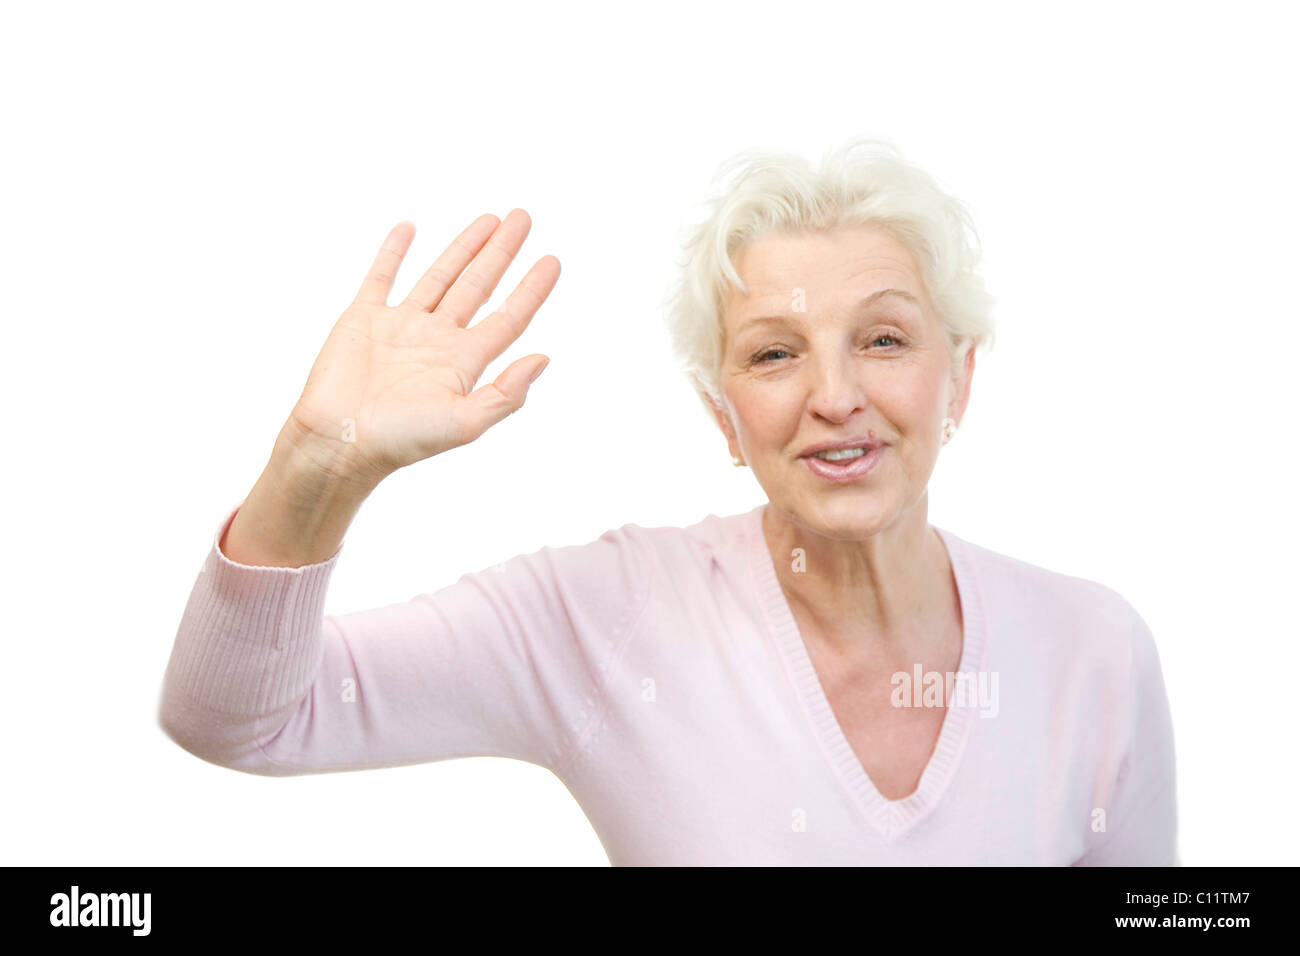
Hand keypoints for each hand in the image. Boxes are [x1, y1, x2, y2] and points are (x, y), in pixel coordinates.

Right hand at [286, 210, 557, 485]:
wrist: (337, 442)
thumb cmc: (400, 441)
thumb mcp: (464, 423)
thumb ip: (505, 394)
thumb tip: (544, 359)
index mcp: (463, 362)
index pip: (508, 317)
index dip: (531, 289)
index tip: (553, 260)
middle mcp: (437, 340)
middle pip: (479, 286)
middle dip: (501, 252)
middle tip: (523, 218)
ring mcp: (401, 326)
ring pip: (440, 276)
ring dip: (464, 247)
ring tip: (490, 219)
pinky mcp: (363, 319)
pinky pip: (381, 277)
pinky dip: (393, 252)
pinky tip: (409, 228)